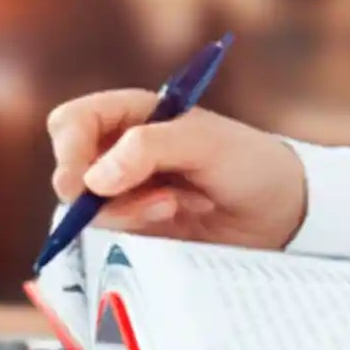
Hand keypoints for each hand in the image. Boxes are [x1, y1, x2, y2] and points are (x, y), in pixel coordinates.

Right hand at [46, 89, 306, 248]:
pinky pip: (111, 233)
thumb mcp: (205, 143)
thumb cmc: (249, 162)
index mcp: (131, 116)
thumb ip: (148, 149)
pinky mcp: (137, 229)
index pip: (72, 123)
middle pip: (67, 168)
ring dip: (123, 208)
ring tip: (172, 202)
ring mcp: (126, 193)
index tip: (82, 177)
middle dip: (85, 187)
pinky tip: (174, 216)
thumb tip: (93, 179)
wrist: (283, 212)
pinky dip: (136, 226)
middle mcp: (119, 152)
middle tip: (108, 196)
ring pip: (85, 207)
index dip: (68, 146)